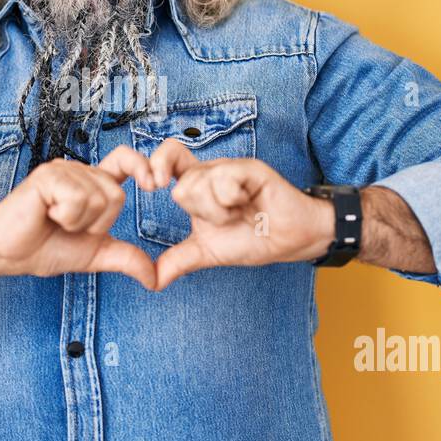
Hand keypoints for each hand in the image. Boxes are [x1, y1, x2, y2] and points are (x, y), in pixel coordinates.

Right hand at [0, 144, 160, 289]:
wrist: (8, 252)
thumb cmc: (45, 248)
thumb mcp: (94, 254)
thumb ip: (125, 259)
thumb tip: (155, 279)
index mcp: (92, 185)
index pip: (125, 161)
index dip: (142, 166)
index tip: (153, 185)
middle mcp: (80, 172)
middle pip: (117, 195)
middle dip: (96, 223)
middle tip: (68, 226)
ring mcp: (63, 170)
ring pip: (98, 198)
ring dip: (77, 222)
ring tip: (54, 220)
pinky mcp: (48, 175)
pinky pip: (77, 198)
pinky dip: (65, 216)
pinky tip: (46, 214)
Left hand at [149, 140, 337, 288]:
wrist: (289, 240)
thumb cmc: (251, 239)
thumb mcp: (206, 252)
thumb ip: (177, 262)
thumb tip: (150, 281)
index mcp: (197, 185)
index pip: (166, 158)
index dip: (155, 165)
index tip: (151, 186)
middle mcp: (210, 172)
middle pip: (181, 187)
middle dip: (202, 214)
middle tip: (225, 217)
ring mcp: (229, 167)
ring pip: (200, 185)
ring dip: (220, 211)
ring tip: (239, 211)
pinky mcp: (248, 168)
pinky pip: (223, 182)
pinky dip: (233, 201)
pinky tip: (249, 202)